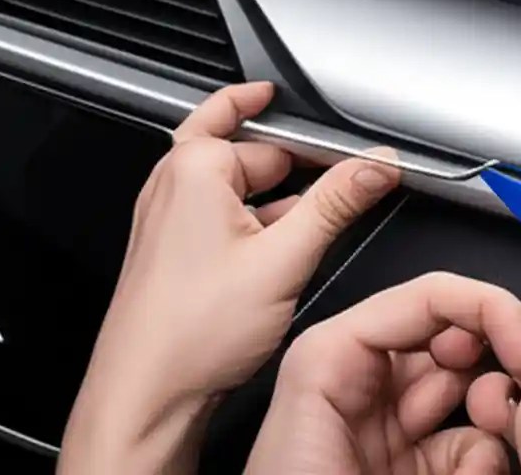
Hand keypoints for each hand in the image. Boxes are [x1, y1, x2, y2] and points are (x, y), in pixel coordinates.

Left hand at [59, 82, 401, 473]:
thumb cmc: (190, 333)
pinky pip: (221, 216)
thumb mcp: (285, 259)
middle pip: (248, 148)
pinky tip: (282, 252)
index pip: (267, 127)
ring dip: (275, 195)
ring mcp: (168, 217)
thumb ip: (336, 204)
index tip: (349, 151)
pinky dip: (255, 223)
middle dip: (293, 161)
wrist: (147, 394)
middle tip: (338, 177)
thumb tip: (373, 165)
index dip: (312, 138)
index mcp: (194, 168)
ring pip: (235, 184)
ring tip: (314, 222)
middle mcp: (172, 185)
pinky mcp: (173, 249)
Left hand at [245, 273, 520, 474]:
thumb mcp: (329, 404)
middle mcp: (364, 385)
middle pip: (456, 341)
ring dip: (497, 412)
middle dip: (500, 359)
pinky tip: (480, 470)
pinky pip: (464, 447)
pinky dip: (484, 456)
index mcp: (333, 356)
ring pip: (470, 396)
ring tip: (503, 431)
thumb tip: (493, 409)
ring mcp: (390, 430)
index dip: (487, 309)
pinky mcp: (408, 470)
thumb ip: (398, 378)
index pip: (427, 299)